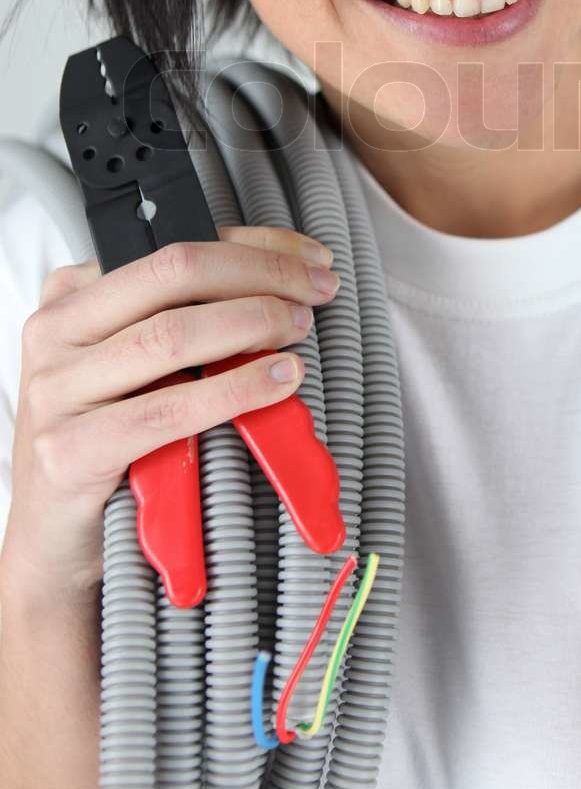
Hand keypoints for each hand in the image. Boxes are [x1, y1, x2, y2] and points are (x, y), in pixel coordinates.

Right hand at [0, 224, 337, 607]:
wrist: (56, 542)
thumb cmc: (109, 443)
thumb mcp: (134, 368)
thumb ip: (180, 320)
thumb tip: (280, 287)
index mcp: (72, 297)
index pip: (174, 245)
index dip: (254, 246)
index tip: (312, 259)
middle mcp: (56, 333)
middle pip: (176, 273)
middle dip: (262, 275)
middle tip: (318, 292)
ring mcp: (56, 391)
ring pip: (172, 334)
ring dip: (253, 323)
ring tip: (300, 331)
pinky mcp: (69, 450)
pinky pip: (167, 410)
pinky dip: (234, 391)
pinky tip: (278, 381)